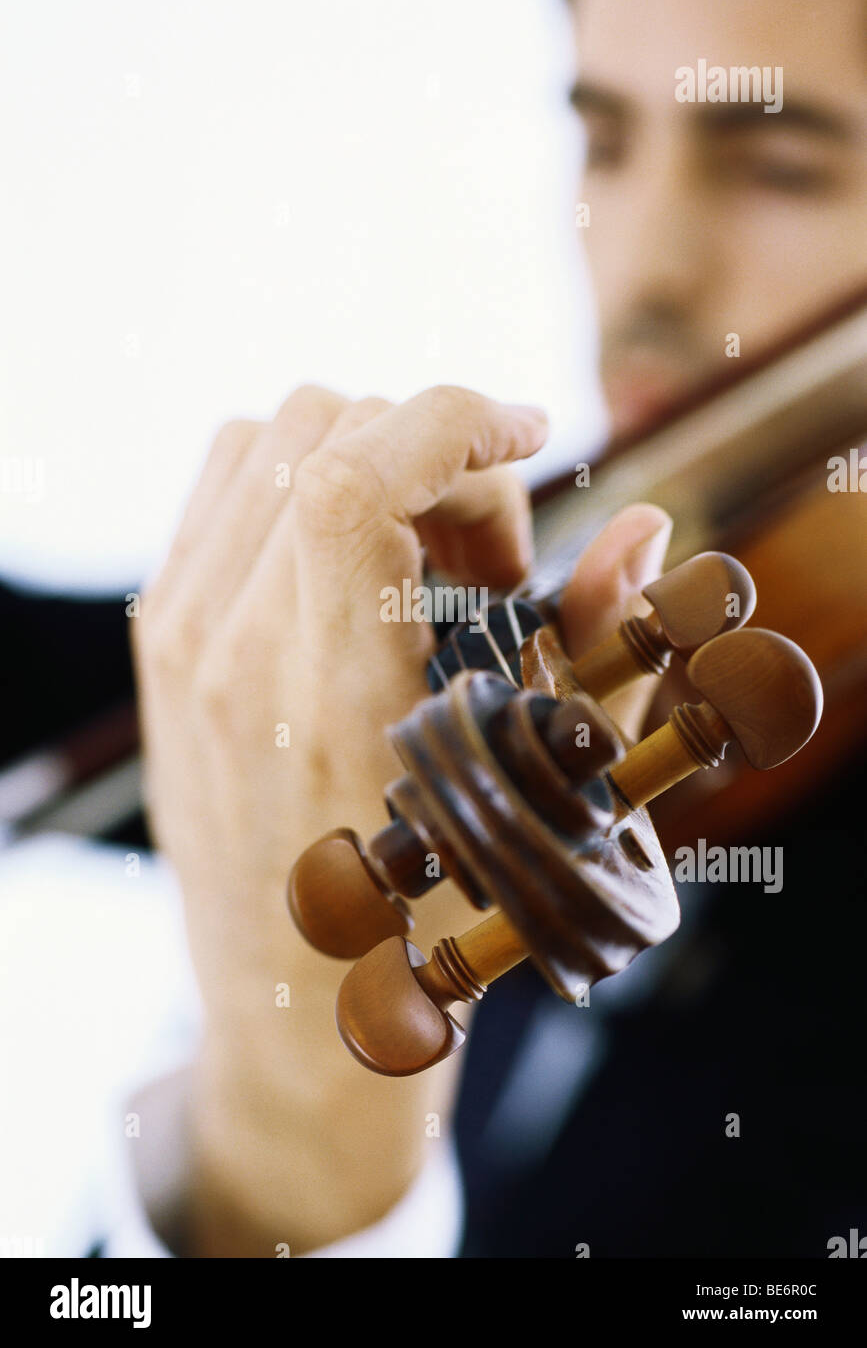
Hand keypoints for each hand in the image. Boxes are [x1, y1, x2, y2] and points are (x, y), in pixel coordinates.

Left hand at [132, 382, 669, 1255]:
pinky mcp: (159, 637)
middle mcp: (229, 652)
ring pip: (271, 437)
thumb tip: (645, 528)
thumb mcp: (531, 800)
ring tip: (426, 559)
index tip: (534, 435)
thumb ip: (595, 652)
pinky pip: (228, 484)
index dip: (459, 421)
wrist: (293, 1006)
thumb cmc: (425, 924)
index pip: (358, 476)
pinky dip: (307, 479)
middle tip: (492, 566)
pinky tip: (361, 558)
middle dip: (443, 461)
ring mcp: (178, 638)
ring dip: (374, 459)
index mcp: (326, 697)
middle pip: (329, 432)